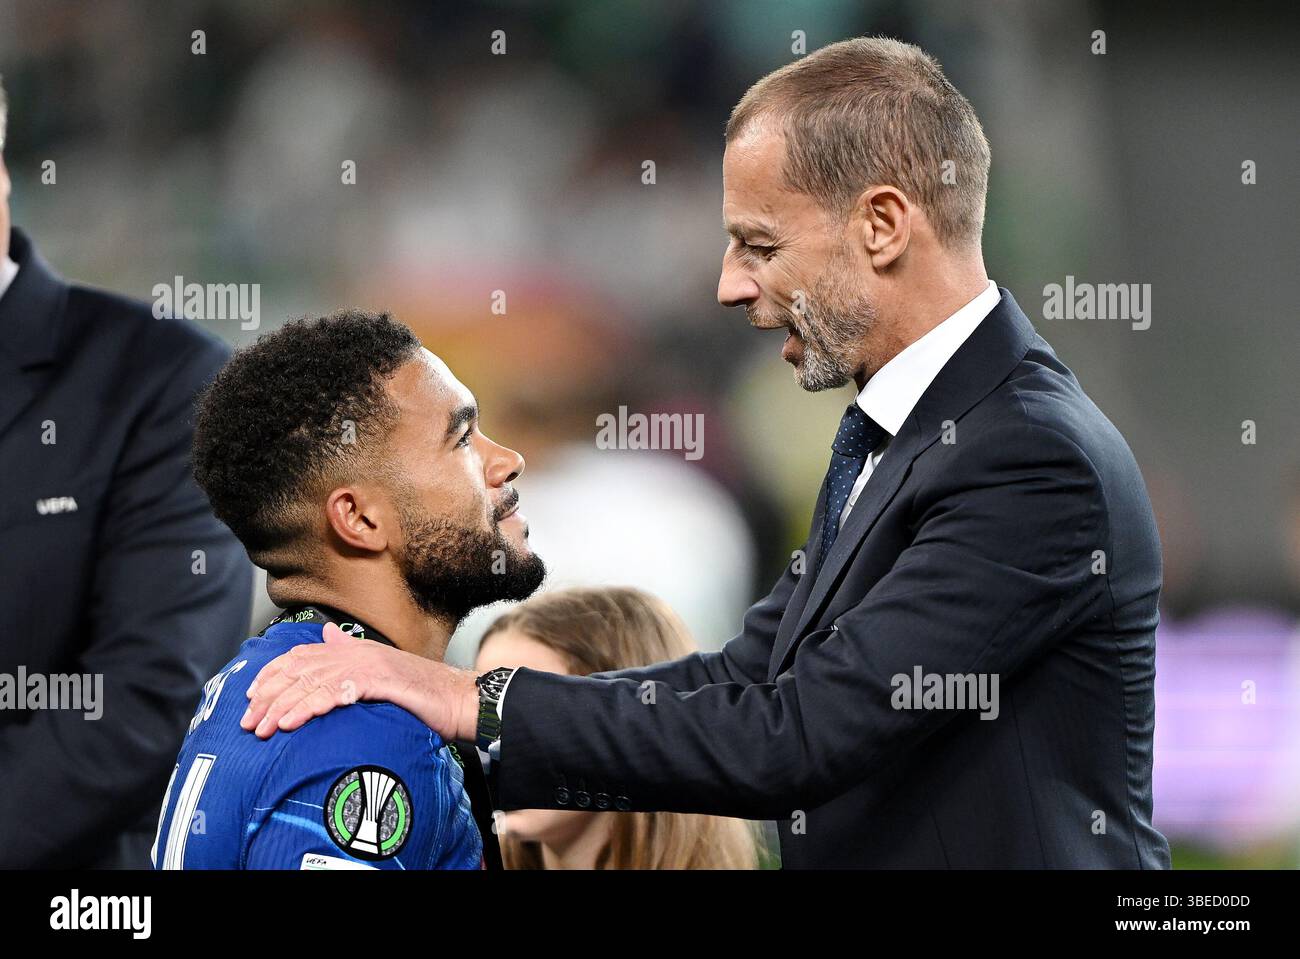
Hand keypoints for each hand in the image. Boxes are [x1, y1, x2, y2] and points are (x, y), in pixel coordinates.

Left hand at [240, 623, 479, 741]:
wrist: (461, 700)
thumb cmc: (423, 695)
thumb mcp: (382, 673)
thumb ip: (350, 655)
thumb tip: (325, 633)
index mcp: (355, 649)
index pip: (300, 655)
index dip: (271, 673)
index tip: (250, 696)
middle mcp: (357, 652)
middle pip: (299, 668)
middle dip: (268, 695)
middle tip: (248, 721)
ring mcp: (369, 664)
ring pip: (311, 681)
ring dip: (281, 705)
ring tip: (262, 728)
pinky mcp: (379, 680)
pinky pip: (335, 692)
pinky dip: (308, 707)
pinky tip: (290, 723)